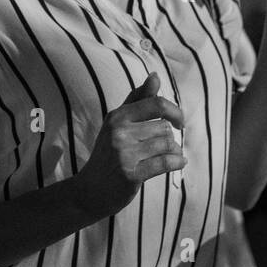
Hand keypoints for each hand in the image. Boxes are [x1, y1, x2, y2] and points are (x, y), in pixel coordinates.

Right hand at [73, 75, 184, 219]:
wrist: (88, 191)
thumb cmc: (107, 153)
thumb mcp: (117, 123)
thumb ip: (138, 99)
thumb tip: (155, 76)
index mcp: (117, 116)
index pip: (155, 104)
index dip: (174, 111)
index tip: (179, 122)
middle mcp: (119, 132)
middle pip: (164, 127)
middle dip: (169, 138)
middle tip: (163, 148)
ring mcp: (124, 154)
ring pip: (167, 144)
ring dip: (173, 151)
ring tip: (167, 157)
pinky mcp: (131, 174)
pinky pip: (165, 163)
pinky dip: (177, 162)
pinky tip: (178, 163)